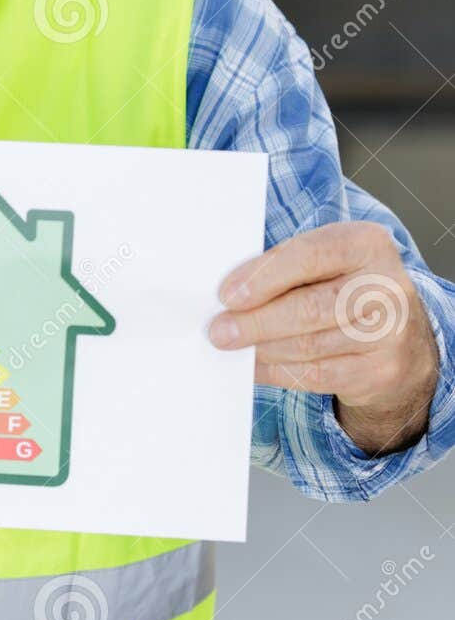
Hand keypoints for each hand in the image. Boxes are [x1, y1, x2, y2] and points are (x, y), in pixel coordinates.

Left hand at [208, 222, 437, 454]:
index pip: (309, 255)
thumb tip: (229, 295)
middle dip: (256, 321)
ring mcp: (388, 333)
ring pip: (308, 346)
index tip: (227, 295)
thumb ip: (285, 268)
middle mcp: (386, 287)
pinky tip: (255, 365)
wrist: (401, 338)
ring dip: (261, 349)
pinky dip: (277, 371)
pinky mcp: (379, 371)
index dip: (264, 276)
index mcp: (368, 244)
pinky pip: (315, 375)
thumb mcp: (328, 262)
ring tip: (232, 346)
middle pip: (309, 307)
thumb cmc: (346, 288)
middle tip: (219, 330)